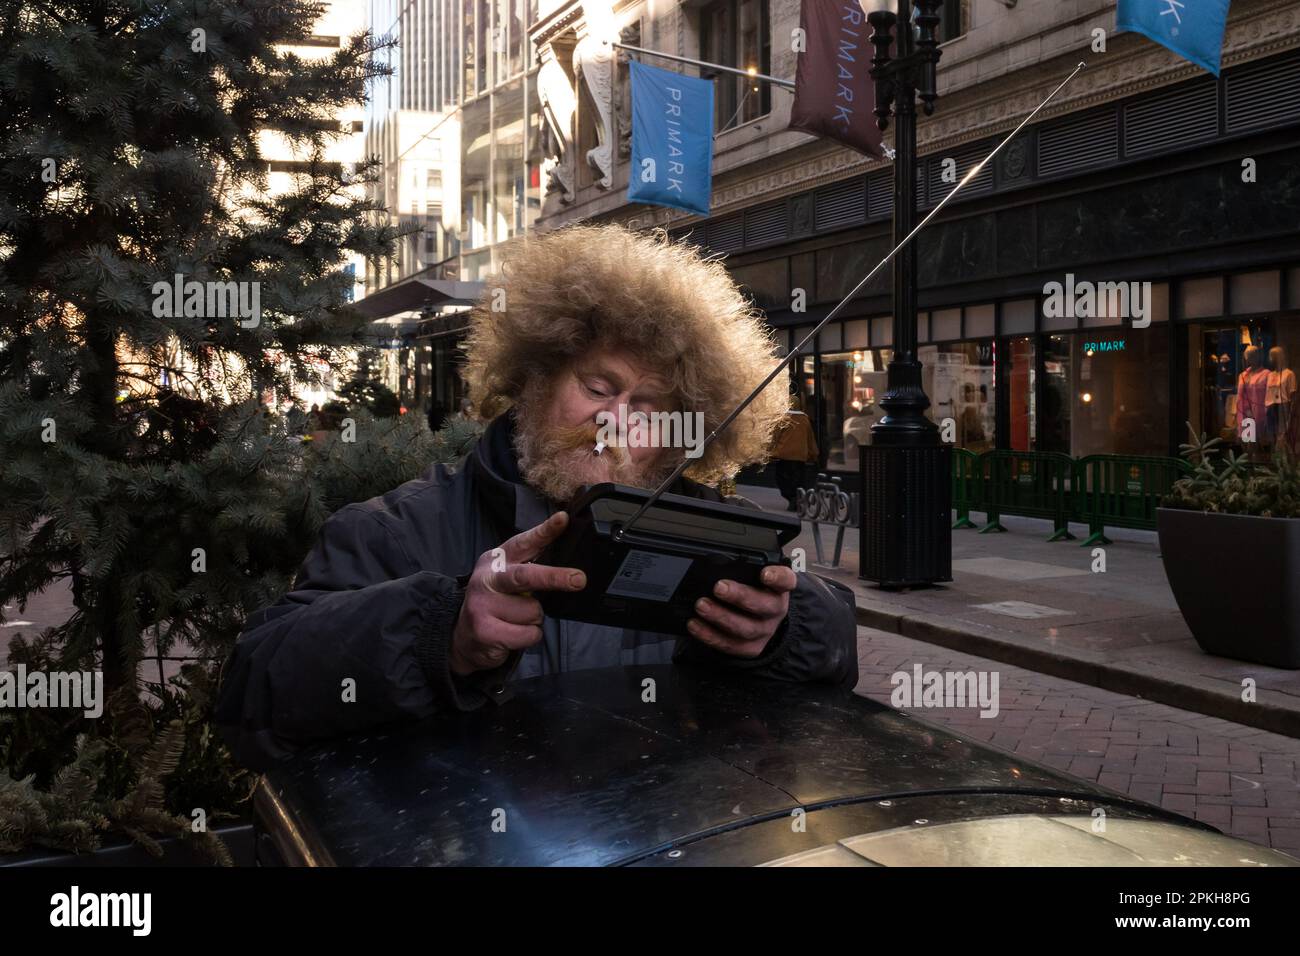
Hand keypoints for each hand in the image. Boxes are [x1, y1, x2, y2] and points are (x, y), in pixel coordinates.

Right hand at [450, 511, 585, 675]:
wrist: (462, 637)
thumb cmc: (495, 603)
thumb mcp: (506, 578)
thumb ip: (529, 567)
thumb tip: (567, 563)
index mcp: (496, 560)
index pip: (524, 542)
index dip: (544, 531)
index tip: (563, 520)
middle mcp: (486, 579)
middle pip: (526, 576)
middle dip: (554, 577)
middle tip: (578, 580)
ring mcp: (483, 605)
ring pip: (534, 611)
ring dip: (533, 619)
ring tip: (515, 620)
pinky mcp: (486, 631)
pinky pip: (529, 634)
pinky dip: (529, 636)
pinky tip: (511, 634)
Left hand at [686, 565, 797, 658]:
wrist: (764, 620)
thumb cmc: (755, 592)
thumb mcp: (754, 577)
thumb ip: (742, 570)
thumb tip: (715, 562)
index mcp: (779, 588)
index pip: (786, 580)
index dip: (777, 577)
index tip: (765, 573)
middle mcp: (775, 610)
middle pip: (763, 605)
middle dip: (740, 596)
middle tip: (719, 587)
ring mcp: (764, 631)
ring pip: (745, 628)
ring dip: (721, 617)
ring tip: (702, 606)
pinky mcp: (751, 648)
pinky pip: (730, 644)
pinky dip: (710, 635)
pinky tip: (695, 624)